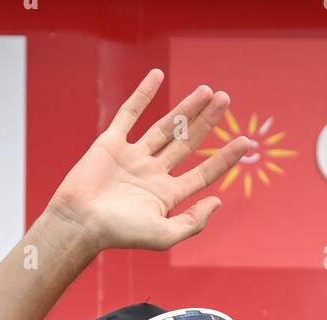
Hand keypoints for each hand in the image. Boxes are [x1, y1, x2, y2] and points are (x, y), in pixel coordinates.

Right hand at [46, 68, 252, 252]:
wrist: (80, 222)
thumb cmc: (119, 234)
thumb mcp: (164, 236)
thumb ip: (192, 222)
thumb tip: (218, 201)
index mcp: (166, 195)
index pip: (202, 173)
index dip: (224, 158)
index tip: (245, 142)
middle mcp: (153, 173)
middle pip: (187, 143)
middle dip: (208, 122)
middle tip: (226, 99)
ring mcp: (133, 156)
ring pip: (166, 126)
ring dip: (187, 108)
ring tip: (207, 90)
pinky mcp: (112, 143)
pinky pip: (130, 114)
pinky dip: (143, 94)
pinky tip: (158, 76)